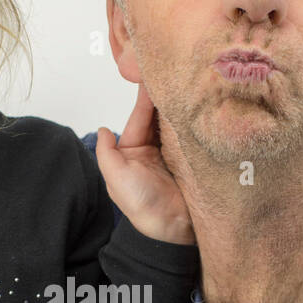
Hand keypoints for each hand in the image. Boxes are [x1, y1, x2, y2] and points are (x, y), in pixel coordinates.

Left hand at [94, 83, 194, 245]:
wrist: (173, 229)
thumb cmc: (141, 206)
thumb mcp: (115, 178)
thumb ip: (106, 153)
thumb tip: (102, 130)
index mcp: (133, 152)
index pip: (139, 119)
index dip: (145, 100)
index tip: (151, 76)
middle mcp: (154, 150)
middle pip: (159, 118)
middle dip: (165, 97)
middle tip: (174, 73)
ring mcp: (176, 154)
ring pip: (177, 124)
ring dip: (181, 107)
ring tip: (188, 83)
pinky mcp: (194, 159)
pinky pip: (194, 135)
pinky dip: (195, 122)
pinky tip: (200, 106)